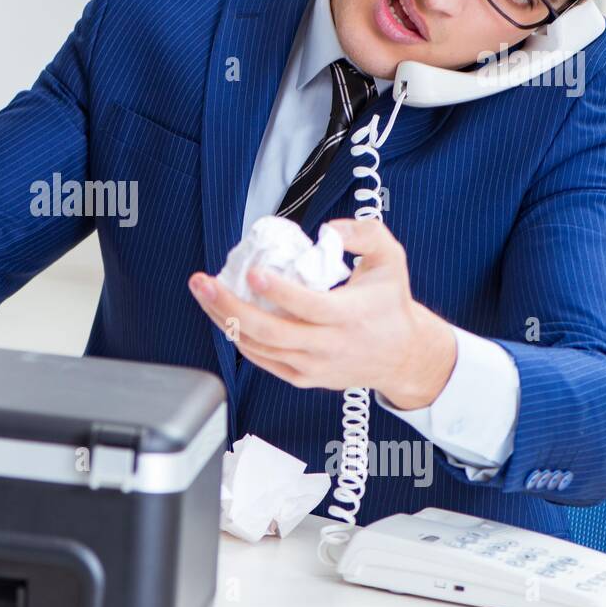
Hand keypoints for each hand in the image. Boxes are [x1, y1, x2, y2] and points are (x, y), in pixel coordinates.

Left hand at [187, 219, 456, 408]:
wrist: (402, 356)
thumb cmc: (390, 305)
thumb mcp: (390, 259)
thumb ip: (364, 233)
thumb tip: (327, 229)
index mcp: (349, 316)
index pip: (309, 307)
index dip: (278, 292)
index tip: (253, 272)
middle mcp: (328, 346)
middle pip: (270, 332)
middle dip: (229, 306)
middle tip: (203, 282)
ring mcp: (312, 366)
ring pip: (258, 347)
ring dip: (225, 319)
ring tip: (203, 293)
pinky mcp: (301, 377)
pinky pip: (261, 360)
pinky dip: (238, 337)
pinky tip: (222, 315)